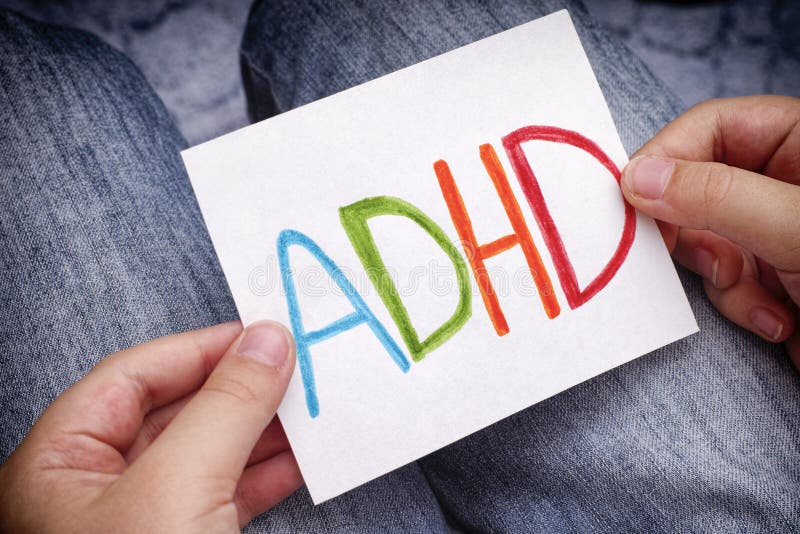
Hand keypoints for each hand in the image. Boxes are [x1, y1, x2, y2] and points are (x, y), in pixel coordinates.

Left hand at [0, 321, 300, 531]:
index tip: (261, 334)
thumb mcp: (178, 486)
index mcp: (58, 467)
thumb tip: (268, 343)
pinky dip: (267, 472)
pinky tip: (301, 456)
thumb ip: (225, 407)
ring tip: (309, 406)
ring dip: (263, 429)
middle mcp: (94, 491)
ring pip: (208, 452)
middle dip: (241, 388)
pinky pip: (227, 492)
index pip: (131, 377)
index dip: (200, 349)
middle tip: (294, 365)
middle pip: (176, 411)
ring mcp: (141, 521)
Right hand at [621, 95, 799, 368]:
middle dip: (697, 232)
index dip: (667, 159)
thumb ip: (716, 195)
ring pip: (705, 241)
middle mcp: (784, 183)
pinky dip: (743, 306)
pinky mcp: (773, 278)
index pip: (710, 128)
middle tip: (713, 260)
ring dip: (725, 280)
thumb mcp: (799, 227)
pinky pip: (725, 282)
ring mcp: (776, 232)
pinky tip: (781, 323)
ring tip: (766, 302)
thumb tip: (636, 178)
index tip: (632, 197)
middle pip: (697, 187)